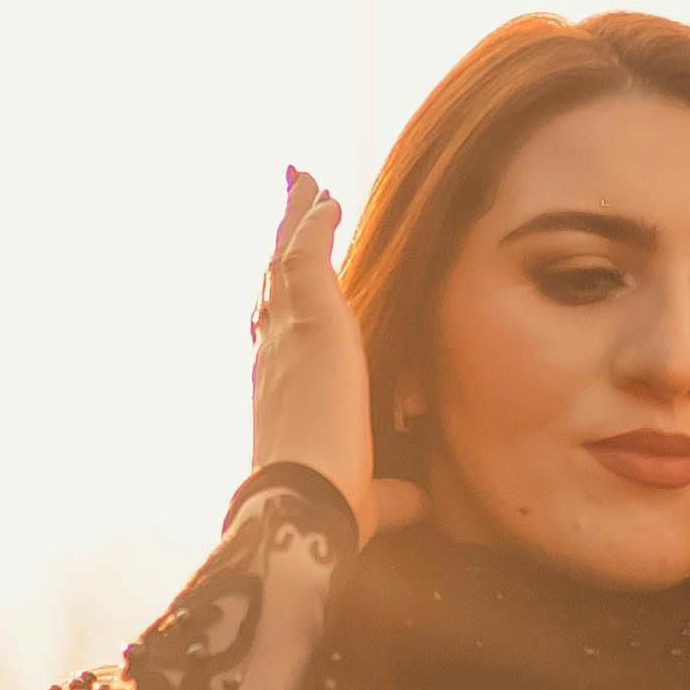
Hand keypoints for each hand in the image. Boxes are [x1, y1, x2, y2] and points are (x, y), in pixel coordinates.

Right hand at [249, 168, 427, 547]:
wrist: (304, 503)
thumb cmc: (326, 508)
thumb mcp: (367, 498)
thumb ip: (392, 493)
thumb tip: (416, 501)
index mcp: (283, 391)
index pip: (279, 332)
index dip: (282, 299)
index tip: (283, 274)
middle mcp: (273, 355)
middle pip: (274, 282)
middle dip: (283, 240)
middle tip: (290, 201)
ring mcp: (288, 334)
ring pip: (285, 260)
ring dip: (296, 218)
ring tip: (304, 180)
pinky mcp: (311, 322)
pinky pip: (306, 255)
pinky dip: (313, 223)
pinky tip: (326, 195)